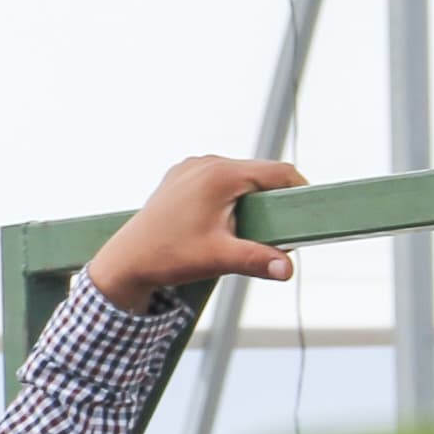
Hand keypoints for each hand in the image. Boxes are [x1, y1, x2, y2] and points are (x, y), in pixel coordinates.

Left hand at [85, 156, 300, 312]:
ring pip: (239, 177)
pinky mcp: (180, 176)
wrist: (124, 262)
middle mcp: (205, 163)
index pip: (278, 172)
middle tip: (278, 233)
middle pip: (259, 174)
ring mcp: (190, 167)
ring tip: (249, 230)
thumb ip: (257, 260)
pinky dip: (230, 196)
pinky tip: (226, 222)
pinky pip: (218, 180)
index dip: (300, 190)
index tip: (308, 214)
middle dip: (273, 201)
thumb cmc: (168, 257)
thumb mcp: (217, 258)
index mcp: (220, 174)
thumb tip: (288, 270)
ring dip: (251, 198)